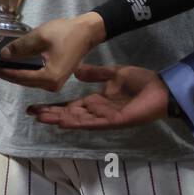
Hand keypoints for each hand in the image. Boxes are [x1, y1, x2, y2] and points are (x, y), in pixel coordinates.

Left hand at [0, 14, 105, 91]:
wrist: (86, 32)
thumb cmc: (66, 33)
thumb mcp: (40, 37)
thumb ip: (21, 47)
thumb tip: (3, 55)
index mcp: (49, 78)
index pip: (20, 76)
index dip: (3, 71)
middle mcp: (51, 85)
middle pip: (22, 81)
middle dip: (5, 73)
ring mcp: (54, 83)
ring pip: (27, 80)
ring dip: (12, 73)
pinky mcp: (54, 77)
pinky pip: (34, 77)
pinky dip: (21, 71)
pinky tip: (10, 65)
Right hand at [26, 65, 169, 129]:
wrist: (160, 89)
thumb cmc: (140, 82)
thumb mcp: (114, 74)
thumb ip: (96, 74)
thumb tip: (77, 71)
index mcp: (96, 101)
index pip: (71, 106)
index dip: (54, 107)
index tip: (37, 106)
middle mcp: (97, 112)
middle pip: (69, 115)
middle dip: (51, 115)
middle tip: (32, 114)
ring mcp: (104, 118)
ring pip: (77, 120)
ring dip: (59, 119)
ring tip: (42, 117)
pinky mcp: (113, 122)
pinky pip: (92, 123)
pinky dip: (77, 123)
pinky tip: (64, 122)